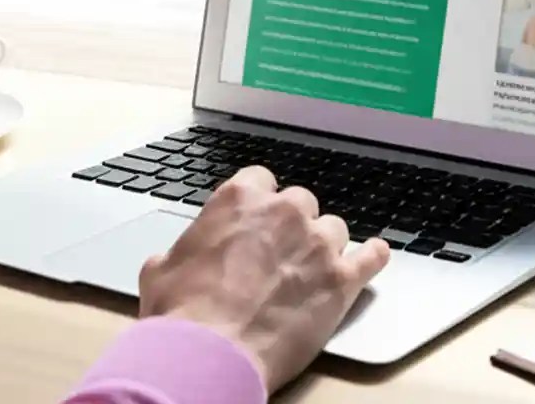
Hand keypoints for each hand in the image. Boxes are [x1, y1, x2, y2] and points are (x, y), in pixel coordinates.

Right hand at [138, 165, 390, 390]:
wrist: (209, 354)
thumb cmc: (182, 314)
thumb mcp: (161, 269)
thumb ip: (182, 250)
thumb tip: (177, 259)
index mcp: (239, 199)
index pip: (260, 180)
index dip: (259, 202)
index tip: (258, 219)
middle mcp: (284, 212)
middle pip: (300, 203)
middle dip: (291, 226)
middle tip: (278, 255)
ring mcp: (318, 244)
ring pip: (334, 229)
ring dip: (323, 246)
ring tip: (310, 272)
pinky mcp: (342, 280)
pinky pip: (372, 256)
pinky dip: (373, 256)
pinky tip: (373, 255)